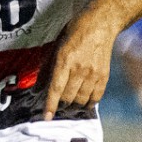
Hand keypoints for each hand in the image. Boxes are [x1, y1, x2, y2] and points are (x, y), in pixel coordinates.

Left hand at [41, 1, 118, 119]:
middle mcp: (80, 69)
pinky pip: (96, 97)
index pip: (56, 89)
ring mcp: (94, 73)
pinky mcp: (104, 76)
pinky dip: (88, 104)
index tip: (46, 117)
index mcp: (65, 60)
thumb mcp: (56, 46)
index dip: (50, 105)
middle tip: (57, 106)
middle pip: (68, 98)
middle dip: (61, 106)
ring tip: (69, 105)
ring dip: (73, 106)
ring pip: (81, 100)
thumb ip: (47, 69)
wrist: (101, 23)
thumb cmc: (75, 31)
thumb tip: (37, 89)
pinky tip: (83, 103)